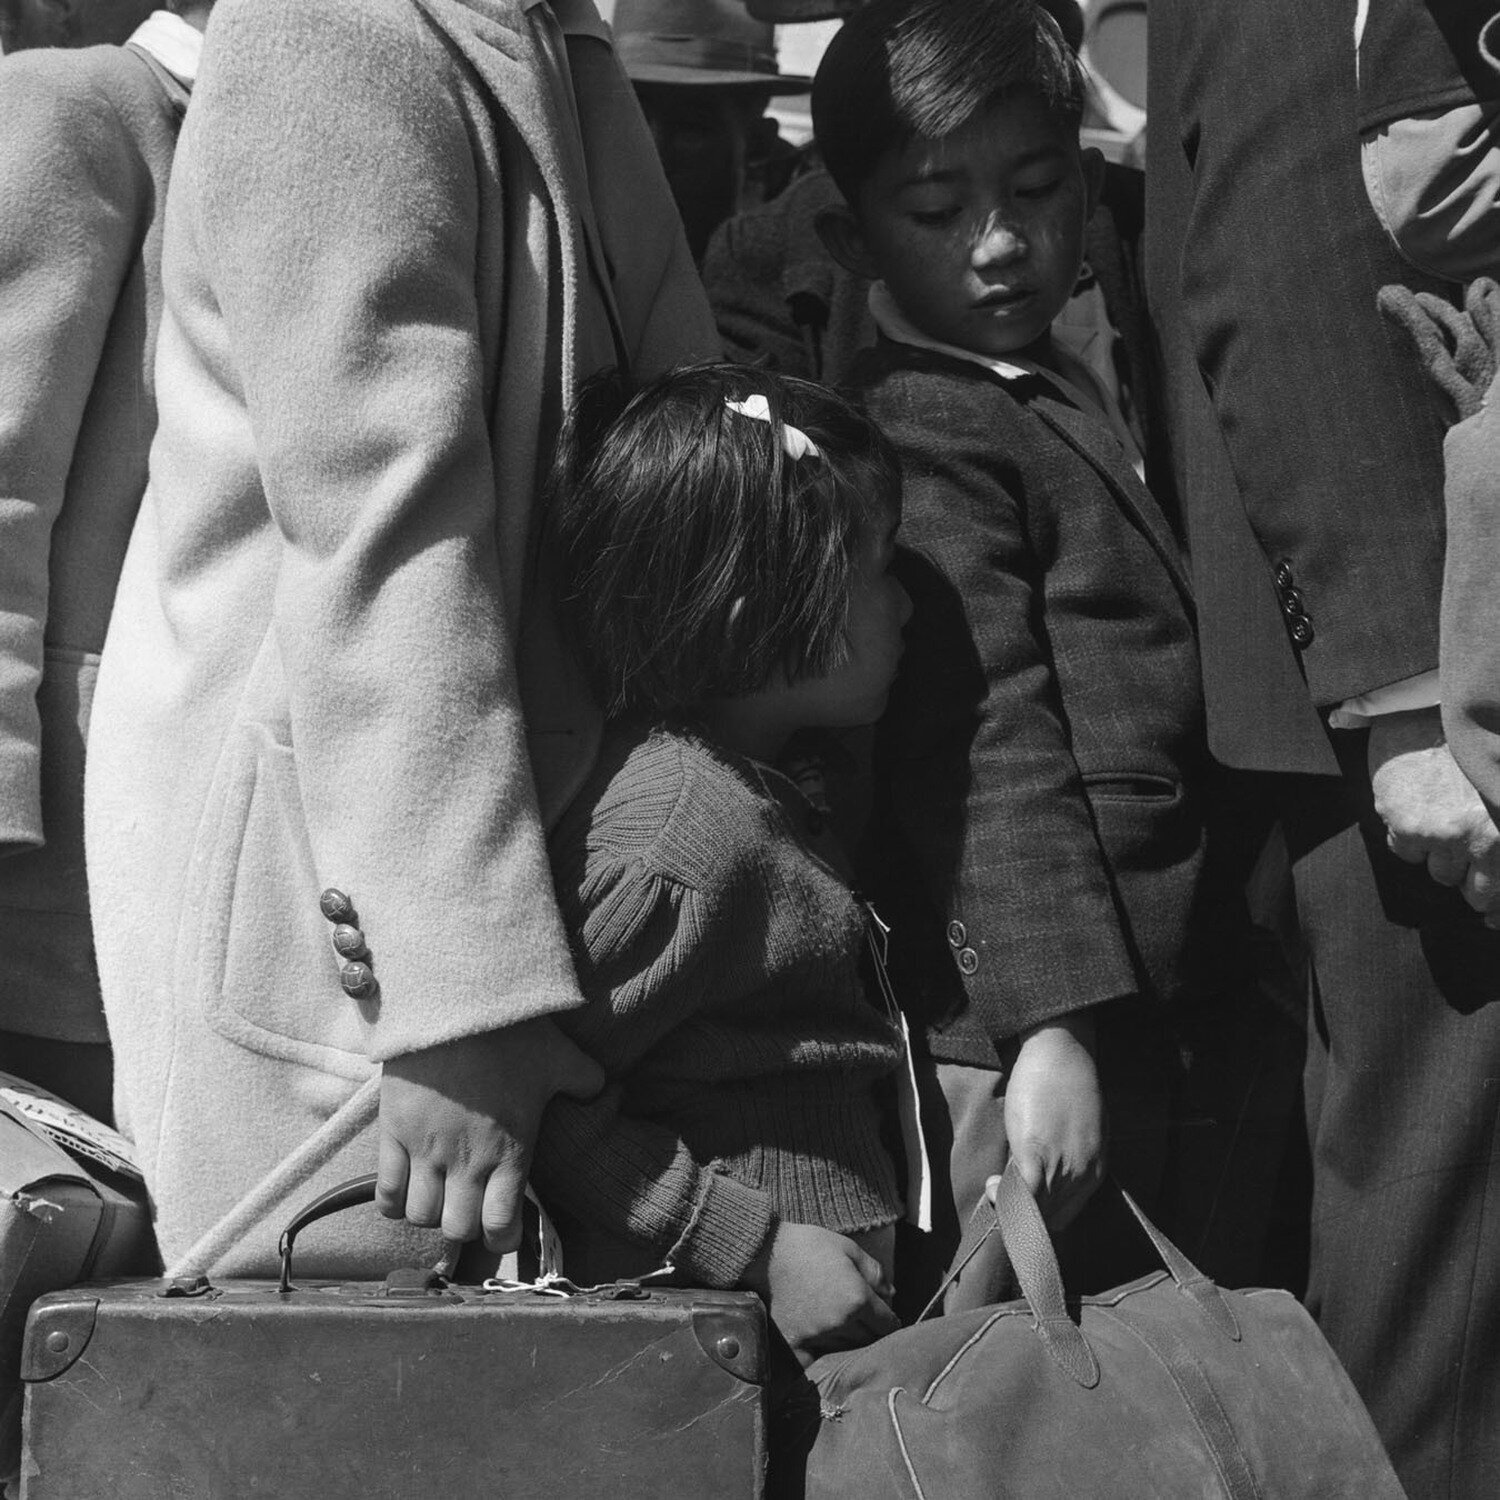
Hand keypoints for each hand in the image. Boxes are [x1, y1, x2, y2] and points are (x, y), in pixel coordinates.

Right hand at [376, 1018, 603, 1250]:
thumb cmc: (514, 1033)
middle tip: (468, 1208)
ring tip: (438, 1194)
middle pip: (458, 1230)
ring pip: (421, 1215)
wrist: (459, 1002)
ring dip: (430, 1212)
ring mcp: (426, 1150)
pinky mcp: (393, 1133)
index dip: (501, 1239)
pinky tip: (406, 1187)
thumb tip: (606, 1090)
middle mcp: (468, 1162)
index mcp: (511, 1153)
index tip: (501, 1228)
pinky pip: (385, 1191)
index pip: (501, 1229)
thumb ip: (585, 1082)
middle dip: (464, 1227)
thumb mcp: (562, 1058)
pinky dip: (393, 1199)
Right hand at [744, 1222, 899, 1365]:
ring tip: (839, 1326)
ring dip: (847, 1342)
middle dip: (870, 1331)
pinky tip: (820, 1343)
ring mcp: (817, 1338)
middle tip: (861, 1320)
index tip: (883, 1317)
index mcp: (858, 1299)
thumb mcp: (848, 1249)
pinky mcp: (795, 1347)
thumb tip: (892, 1295)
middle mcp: (840, 1323)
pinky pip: (818, 1362)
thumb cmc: (808, 1246)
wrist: (763, 1253)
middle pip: (869, 1341)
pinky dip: (822, 1356)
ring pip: (846, 1351)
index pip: (888, 1325)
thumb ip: (875, 1272)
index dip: (888, 1320)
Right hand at [1000, 1011, 1104, 1231]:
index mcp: (1095, 1171)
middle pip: (1051, 1219)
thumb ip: (1071, 1157)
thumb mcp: (1082, 1131)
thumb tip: (1048, 1173)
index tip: (1024, 1215)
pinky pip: (1021, 1195)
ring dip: (1013, 1211)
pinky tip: (991, 1187)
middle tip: (1005, 1209)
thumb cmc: (1070, 1085)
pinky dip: (1003, 1197)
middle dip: (1027, 1220)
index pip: (1066, 1215)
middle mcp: (1082, 1176)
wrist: (1061, 1055)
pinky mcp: (1036, 1155)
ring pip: (1036, 1212)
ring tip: (995, 1198)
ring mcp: (1060, 1168)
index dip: (1042, 1219)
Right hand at [1369, 708, 1499, 922]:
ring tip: (1442, 821)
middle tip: (1466, 854)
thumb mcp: (1498, 791)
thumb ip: (1499, 839)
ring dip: (1441, 855)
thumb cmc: (1478, 750)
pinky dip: (1407, 838)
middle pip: (1475, 892)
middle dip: (1473, 881)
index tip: (1491, 920)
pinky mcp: (1406, 825)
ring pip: (1440, 874)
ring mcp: (1442, 833)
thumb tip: (1496, 906)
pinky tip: (1416, 811)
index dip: (1497, 912)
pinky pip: (1403, 853)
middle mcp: (1480, 837)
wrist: (1431, 710)